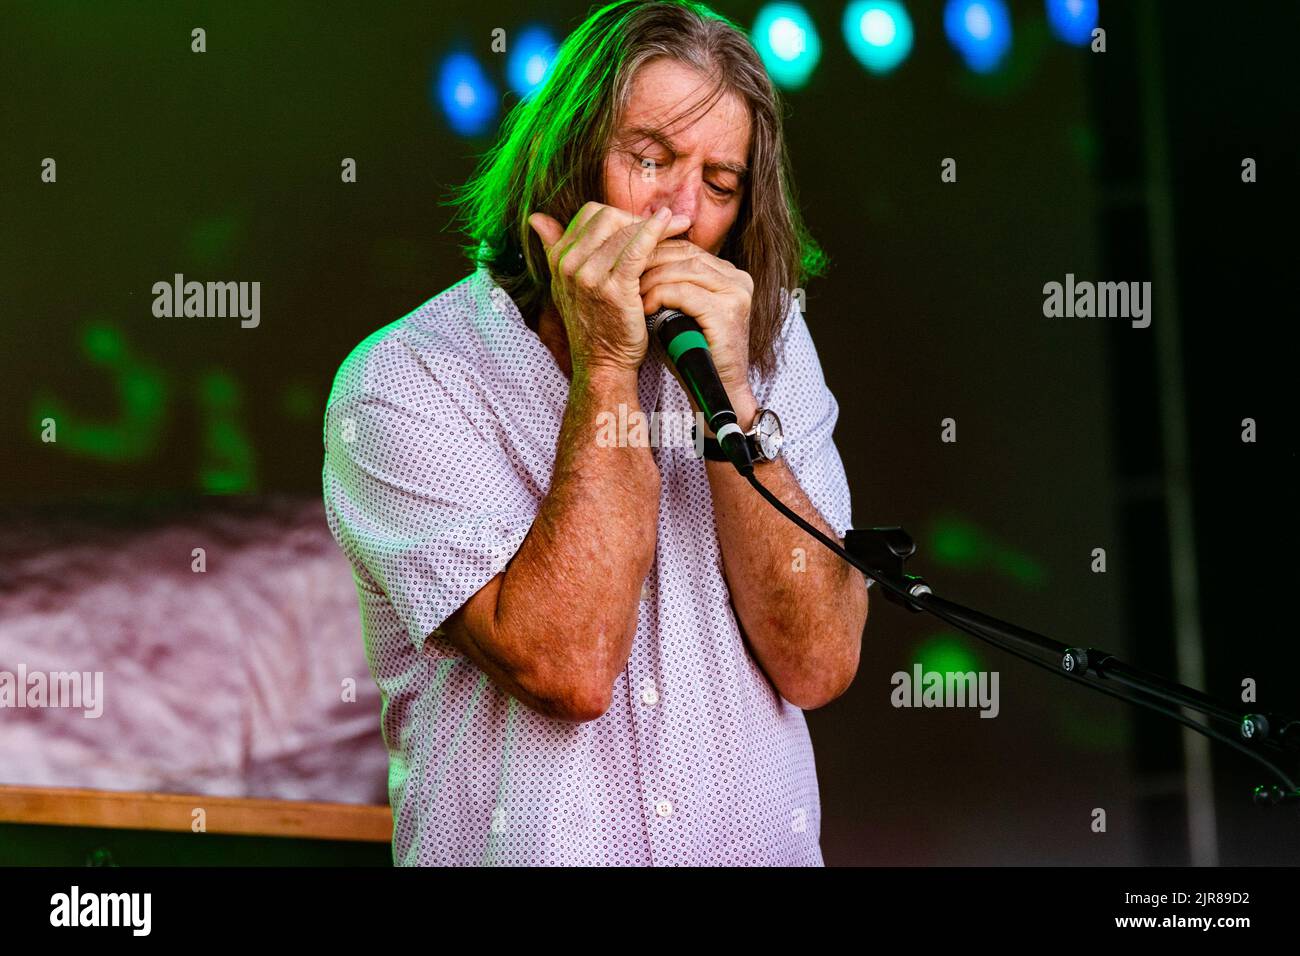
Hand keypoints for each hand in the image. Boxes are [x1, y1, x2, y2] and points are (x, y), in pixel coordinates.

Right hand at [528, 202, 691, 377]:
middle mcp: (570, 264)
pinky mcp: (614, 288)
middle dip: (637, 218)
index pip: (590, 214)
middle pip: (608, 217)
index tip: (641, 225)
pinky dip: (656, 232)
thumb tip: (536, 218)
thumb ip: (553, 248)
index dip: (619, 215)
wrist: (602, 364)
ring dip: (656, 225)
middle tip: (662, 228)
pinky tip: (672, 225)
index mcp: (559, 258)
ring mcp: (590, 276)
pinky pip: (637, 248)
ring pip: (625, 230)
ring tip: (679, 226)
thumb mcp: (565, 285)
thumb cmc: (593, 324)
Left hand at [639, 240, 754, 397]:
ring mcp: (736, 294)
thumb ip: (669, 285)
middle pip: (686, 254)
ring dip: (651, 279)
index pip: (687, 249)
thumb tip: (634, 261)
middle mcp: (738, 279)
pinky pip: (685, 292)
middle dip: (650, 260)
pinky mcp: (726, 312)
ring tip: (631, 292)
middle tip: (623, 271)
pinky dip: (660, 296)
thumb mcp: (679, 311)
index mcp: (729, 275)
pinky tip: (645, 306)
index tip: (628, 261)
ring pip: (684, 269)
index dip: (655, 250)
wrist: (716, 390)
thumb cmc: (691, 353)